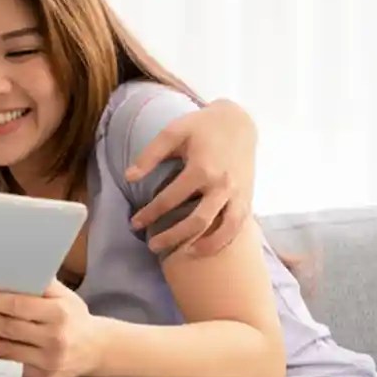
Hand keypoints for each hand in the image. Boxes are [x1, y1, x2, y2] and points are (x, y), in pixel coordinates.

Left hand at [0, 281, 99, 376]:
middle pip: (5, 327)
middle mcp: (53, 338)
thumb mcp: (64, 295)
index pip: (15, 304)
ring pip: (4, 349)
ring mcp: (47, 361)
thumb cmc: (74, 317)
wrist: (96, 350)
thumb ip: (39, 283)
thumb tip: (5, 267)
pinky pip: (9, 365)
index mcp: (58, 313)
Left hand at [126, 99, 256, 255]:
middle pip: (196, 221)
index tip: (134, 223)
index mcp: (202, 168)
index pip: (170, 199)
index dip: (149, 213)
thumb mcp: (172, 132)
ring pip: (224, 229)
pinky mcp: (248, 197)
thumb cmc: (201, 126)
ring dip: (204, 246)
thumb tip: (128, 177)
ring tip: (184, 254)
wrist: (238, 122)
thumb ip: (150, 155)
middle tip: (152, 245)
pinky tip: (208, 248)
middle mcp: (222, 185)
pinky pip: (239, 226)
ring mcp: (238, 193)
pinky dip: (224, 240)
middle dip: (172, 237)